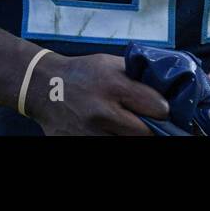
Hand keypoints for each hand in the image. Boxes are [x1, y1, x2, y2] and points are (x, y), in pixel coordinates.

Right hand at [25, 52, 169, 134]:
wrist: (43, 86)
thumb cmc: (82, 73)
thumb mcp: (110, 64)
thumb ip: (137, 76)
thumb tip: (165, 89)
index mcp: (113, 86)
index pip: (156, 107)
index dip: (163, 110)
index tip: (162, 110)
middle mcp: (102, 112)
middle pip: (144, 133)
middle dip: (151, 129)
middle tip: (148, 123)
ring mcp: (89, 133)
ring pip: (126, 144)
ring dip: (131, 137)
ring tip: (128, 127)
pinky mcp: (78, 144)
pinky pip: (106, 146)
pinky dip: (113, 140)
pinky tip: (112, 132)